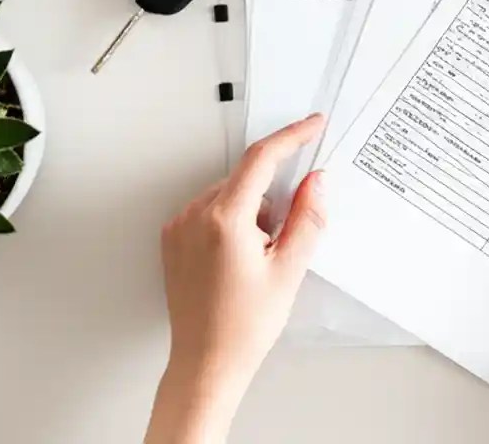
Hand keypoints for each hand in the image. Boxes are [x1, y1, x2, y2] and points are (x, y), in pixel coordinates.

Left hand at [145, 114, 328, 443]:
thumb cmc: (245, 325)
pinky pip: (210, 213)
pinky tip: (237, 262)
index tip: (312, 125)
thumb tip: (316, 181)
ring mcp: (179, 227)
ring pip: (229, 196)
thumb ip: (307, 217)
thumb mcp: (289, 269)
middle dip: (272, 199)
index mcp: (225, 219)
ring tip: (256, 262)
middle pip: (246, 180)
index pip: (262, 159)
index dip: (291, 137)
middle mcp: (194, 216)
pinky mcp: (173, 240)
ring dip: (251, 214)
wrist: (206, 362)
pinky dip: (231, 224)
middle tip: (282, 244)